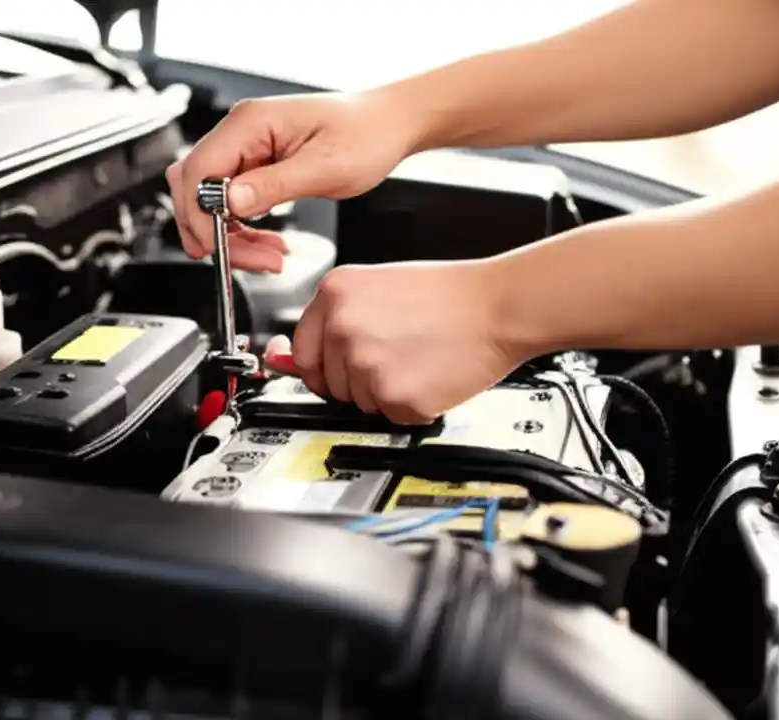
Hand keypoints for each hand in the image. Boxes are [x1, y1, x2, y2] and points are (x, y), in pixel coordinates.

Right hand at [165, 90, 418, 271]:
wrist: (388, 126)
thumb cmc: (366, 134)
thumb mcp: (325, 167)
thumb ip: (273, 185)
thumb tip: (230, 202)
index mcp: (251, 122)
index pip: (198, 170)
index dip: (198, 214)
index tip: (215, 248)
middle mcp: (241, 131)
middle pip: (194, 187)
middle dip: (213, 231)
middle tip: (249, 259)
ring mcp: (245, 148)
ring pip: (209, 200)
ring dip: (229, 235)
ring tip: (267, 257)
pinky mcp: (254, 165)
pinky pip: (230, 203)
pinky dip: (241, 230)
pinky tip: (266, 244)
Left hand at [288, 261, 524, 424]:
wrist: (498, 306)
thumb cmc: (448, 296)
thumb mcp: (376, 290)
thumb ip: (330, 323)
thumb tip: (281, 359)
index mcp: (334, 293)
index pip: (301, 352)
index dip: (324, 366)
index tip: (340, 367)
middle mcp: (342, 328)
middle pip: (330, 382)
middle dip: (359, 379)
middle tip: (399, 353)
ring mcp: (366, 365)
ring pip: (359, 402)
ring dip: (385, 391)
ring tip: (418, 357)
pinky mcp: (394, 396)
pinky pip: (389, 416)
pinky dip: (411, 406)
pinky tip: (430, 374)